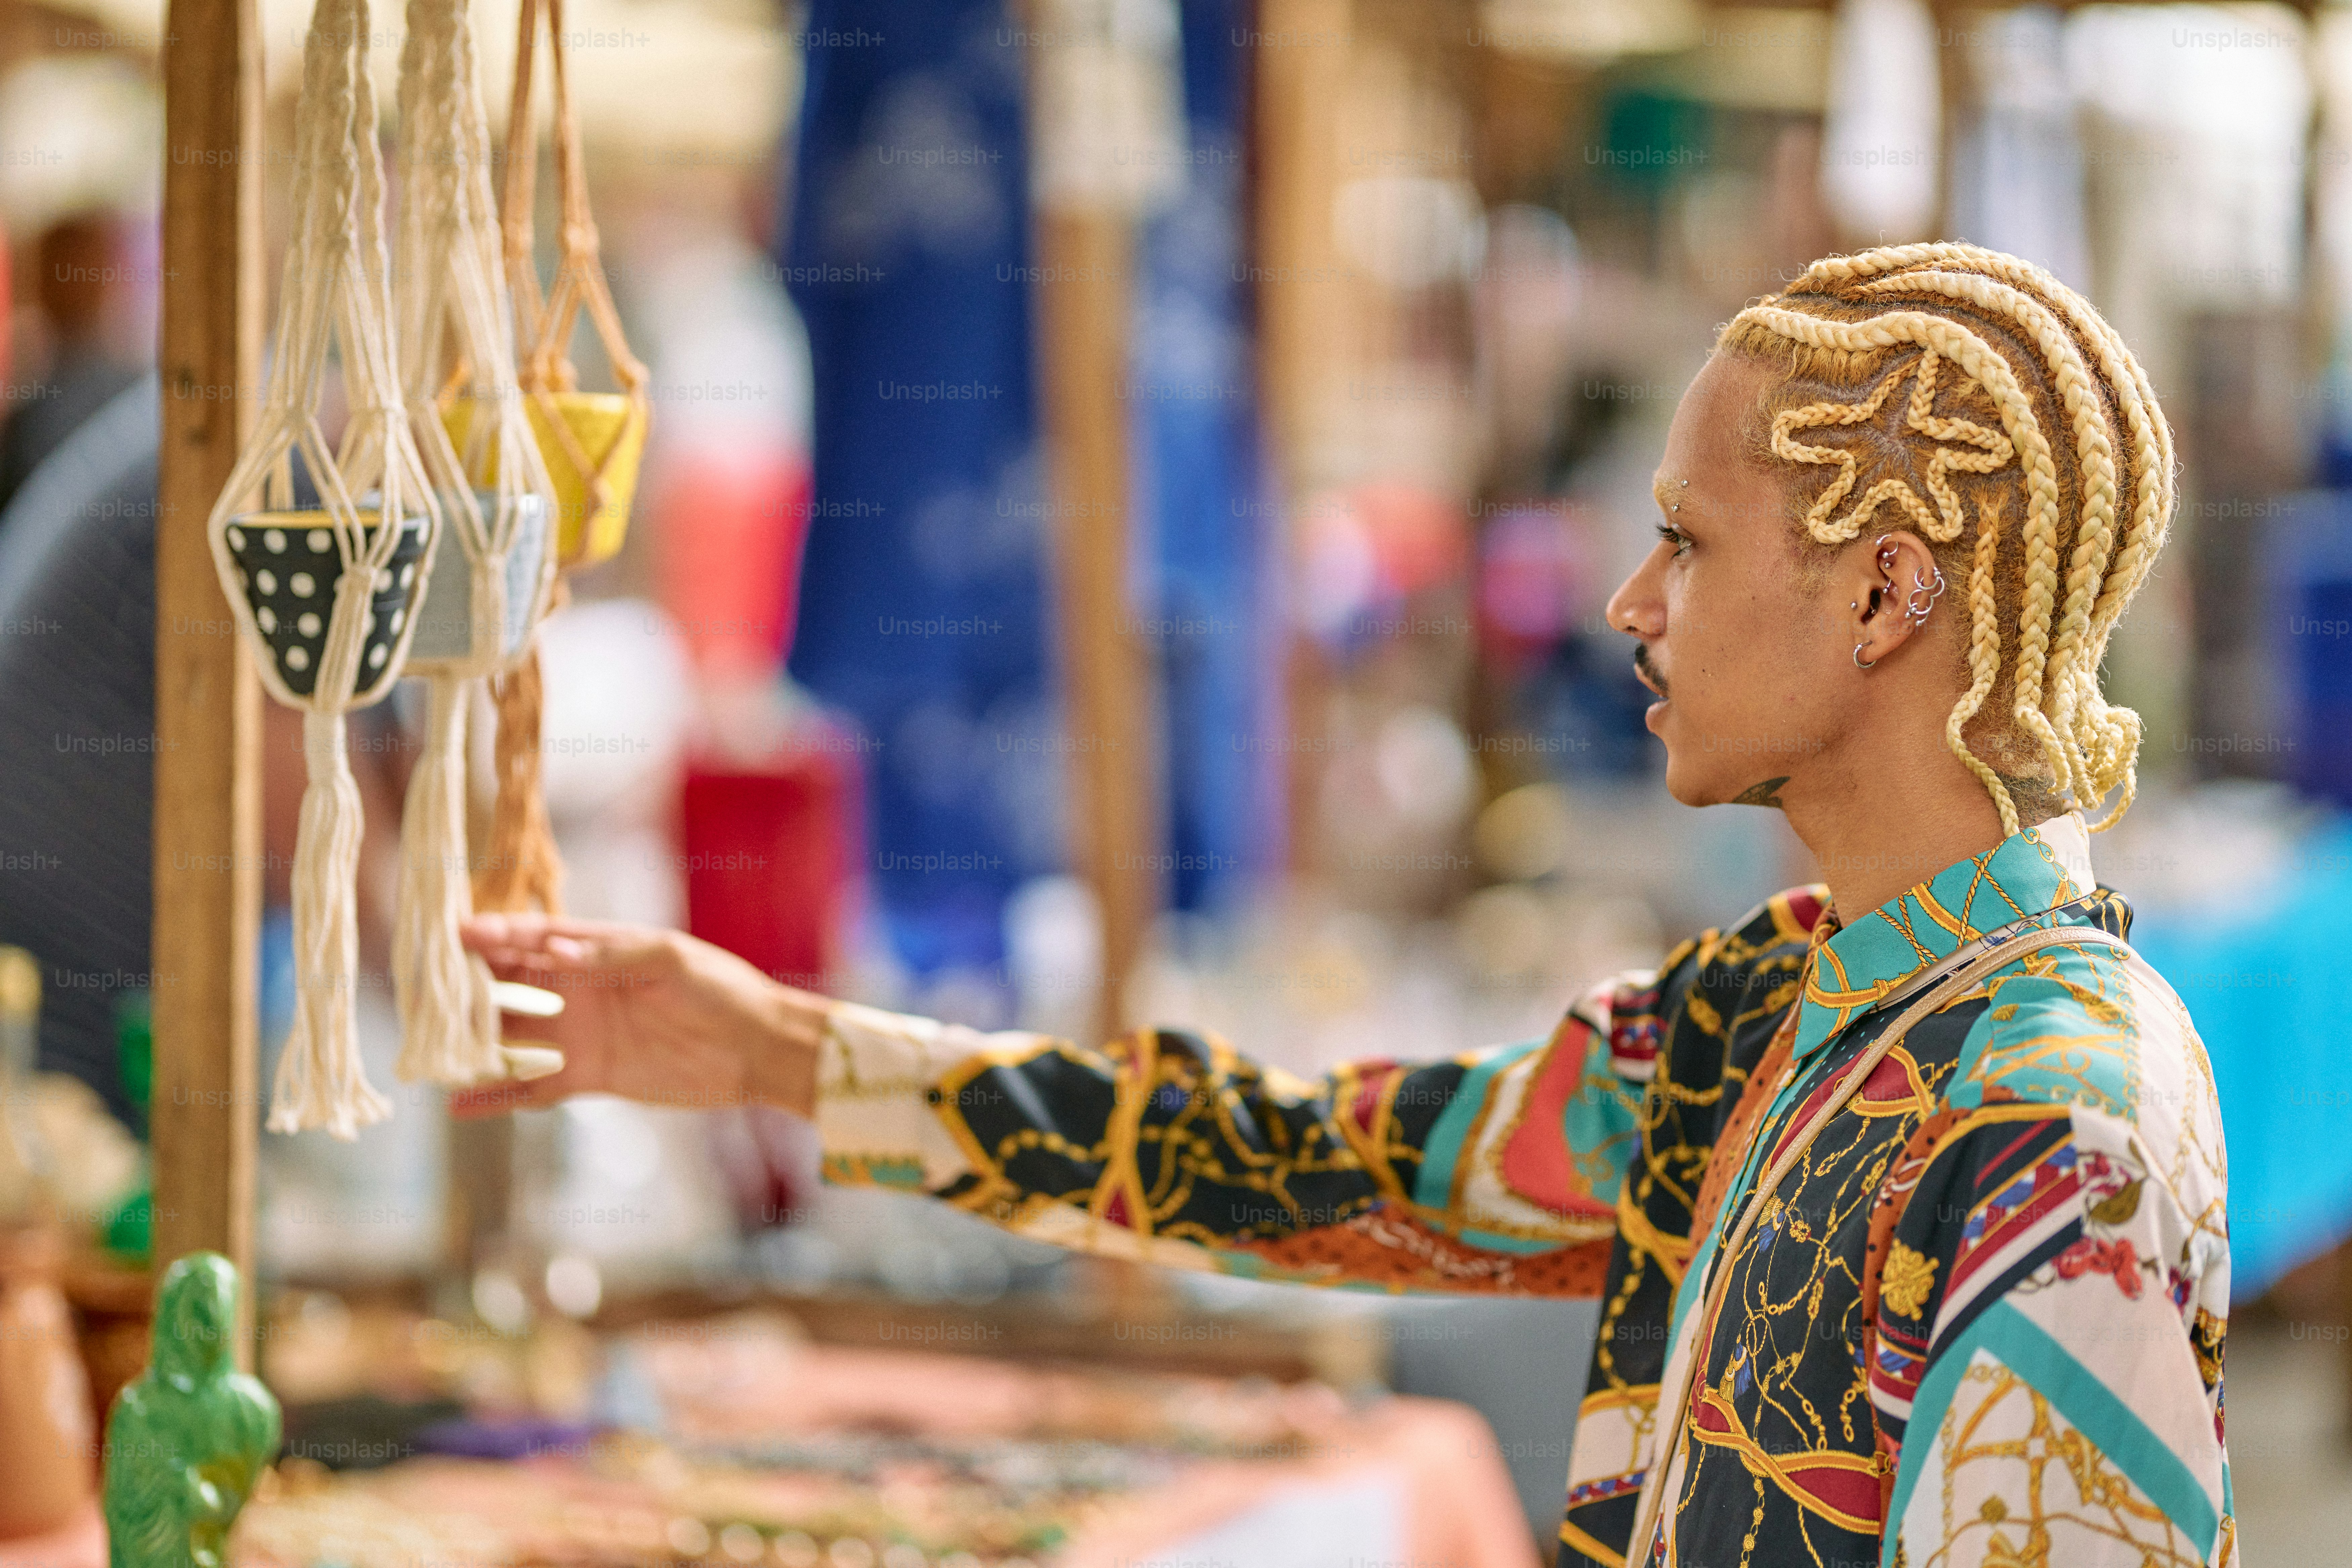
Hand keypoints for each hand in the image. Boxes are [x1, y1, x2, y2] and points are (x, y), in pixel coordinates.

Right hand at [451, 914, 826, 1118]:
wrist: (757, 1048)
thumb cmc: (723, 990)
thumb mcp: (672, 960)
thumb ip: (614, 956)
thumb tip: (559, 950)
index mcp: (600, 951)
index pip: (535, 939)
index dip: (495, 935)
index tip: (454, 933)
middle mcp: (582, 990)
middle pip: (511, 984)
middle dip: (468, 984)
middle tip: (423, 988)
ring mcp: (583, 1035)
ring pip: (513, 1036)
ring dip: (473, 1040)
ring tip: (426, 1045)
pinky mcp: (591, 1076)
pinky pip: (534, 1088)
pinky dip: (497, 1096)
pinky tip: (458, 1103)